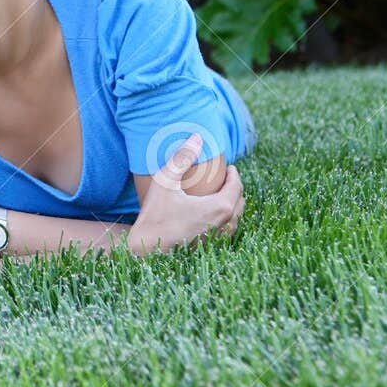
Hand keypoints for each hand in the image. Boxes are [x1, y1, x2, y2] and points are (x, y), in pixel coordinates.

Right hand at [127, 134, 244, 255]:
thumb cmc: (155, 215)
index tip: (228, 166)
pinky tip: (212, 215)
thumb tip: (198, 136)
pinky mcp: (212, 248)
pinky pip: (227, 230)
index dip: (234, 174)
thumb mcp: (165, 181)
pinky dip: (226, 219)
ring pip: (236, 218)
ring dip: (232, 205)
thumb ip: (182, 158)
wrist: (145, 249)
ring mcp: (219, 240)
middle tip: (226, 178)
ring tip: (221, 194)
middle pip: (241, 202)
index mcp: (220, 208)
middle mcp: (225, 225)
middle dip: (235, 188)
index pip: (237, 186)